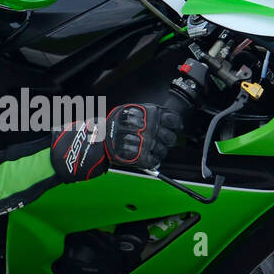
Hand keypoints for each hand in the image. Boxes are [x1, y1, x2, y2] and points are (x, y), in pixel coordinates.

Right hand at [50, 103, 182, 180]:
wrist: (97, 141)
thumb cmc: (111, 126)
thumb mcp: (129, 111)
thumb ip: (147, 114)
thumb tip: (164, 116)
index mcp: (148, 114)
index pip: (173, 119)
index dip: (175, 124)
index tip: (175, 127)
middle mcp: (150, 128)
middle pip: (170, 137)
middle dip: (168, 140)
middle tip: (161, 140)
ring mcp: (147, 143)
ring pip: (163, 150)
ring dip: (158, 151)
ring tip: (148, 149)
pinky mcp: (143, 158)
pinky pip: (155, 161)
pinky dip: (152, 161)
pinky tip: (145, 157)